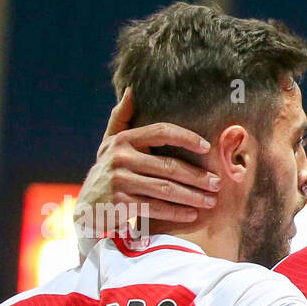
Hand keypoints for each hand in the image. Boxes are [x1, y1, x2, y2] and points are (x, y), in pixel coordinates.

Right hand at [75, 87, 219, 244]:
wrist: (88, 207)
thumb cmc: (109, 171)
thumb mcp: (110, 143)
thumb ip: (121, 118)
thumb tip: (131, 90)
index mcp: (123, 140)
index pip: (161, 132)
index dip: (186, 138)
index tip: (207, 147)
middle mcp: (120, 158)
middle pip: (168, 166)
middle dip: (197, 176)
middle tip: (217, 183)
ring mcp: (119, 181)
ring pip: (165, 189)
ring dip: (192, 196)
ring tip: (211, 201)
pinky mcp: (120, 203)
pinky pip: (155, 207)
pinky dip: (176, 212)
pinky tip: (192, 215)